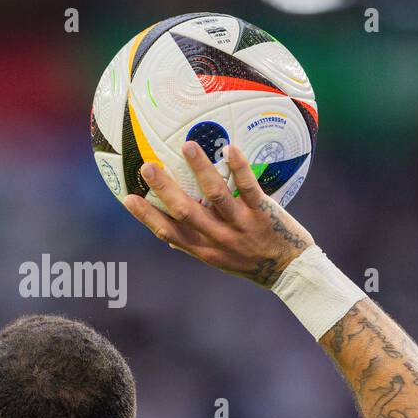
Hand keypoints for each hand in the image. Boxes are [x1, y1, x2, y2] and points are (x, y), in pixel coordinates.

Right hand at [123, 141, 314, 286]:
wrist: (289, 271)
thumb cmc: (251, 261)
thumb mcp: (220, 259)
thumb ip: (197, 244)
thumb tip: (168, 236)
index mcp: (204, 250)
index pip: (168, 232)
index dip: (146, 216)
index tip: (128, 197)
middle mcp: (219, 238)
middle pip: (185, 212)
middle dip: (164, 189)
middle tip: (147, 166)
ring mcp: (240, 226)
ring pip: (215, 195)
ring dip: (200, 170)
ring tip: (187, 146)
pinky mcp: (262, 214)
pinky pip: (248, 188)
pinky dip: (238, 167)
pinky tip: (230, 148)